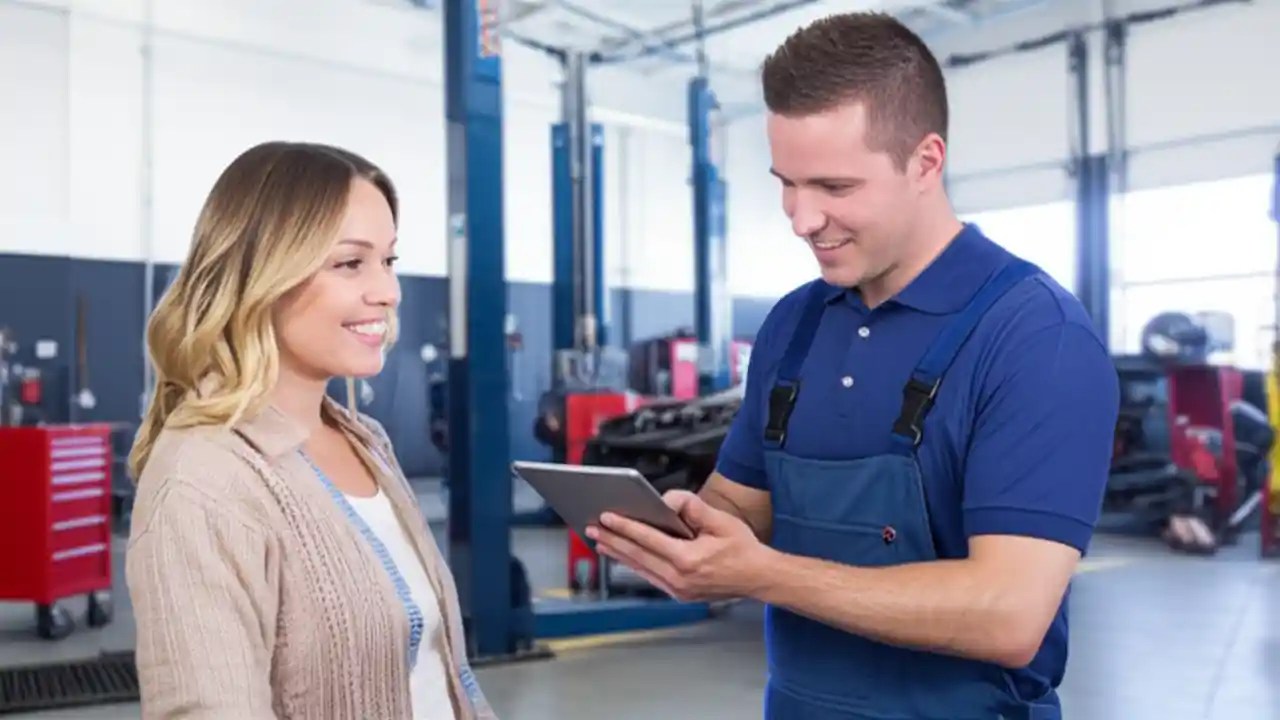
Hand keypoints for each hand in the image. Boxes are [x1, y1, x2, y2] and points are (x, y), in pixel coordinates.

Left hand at [585, 490, 772, 602]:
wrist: (759, 578)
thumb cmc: (743, 549)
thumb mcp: (721, 521)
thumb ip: (692, 507)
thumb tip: (667, 501)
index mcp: (688, 560)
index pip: (648, 540)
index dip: (625, 527)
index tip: (606, 517)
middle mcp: (680, 579)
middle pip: (637, 556)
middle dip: (612, 540)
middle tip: (591, 528)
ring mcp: (678, 590)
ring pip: (640, 568)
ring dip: (618, 554)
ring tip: (600, 541)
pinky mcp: (680, 594)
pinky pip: (650, 577)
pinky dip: (635, 564)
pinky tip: (624, 556)